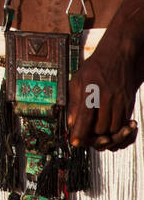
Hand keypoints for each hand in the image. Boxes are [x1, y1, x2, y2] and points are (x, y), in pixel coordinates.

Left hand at [67, 30, 142, 151]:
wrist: (119, 56)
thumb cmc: (95, 66)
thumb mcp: (78, 80)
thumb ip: (74, 102)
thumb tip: (71, 122)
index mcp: (91, 91)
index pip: (85, 117)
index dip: (80, 132)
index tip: (75, 142)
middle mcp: (107, 98)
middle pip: (101, 129)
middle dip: (93, 137)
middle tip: (85, 138)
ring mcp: (120, 102)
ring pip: (114, 129)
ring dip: (106, 136)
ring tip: (97, 136)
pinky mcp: (128, 104)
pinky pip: (124, 124)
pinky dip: (118, 131)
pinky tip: (111, 130)